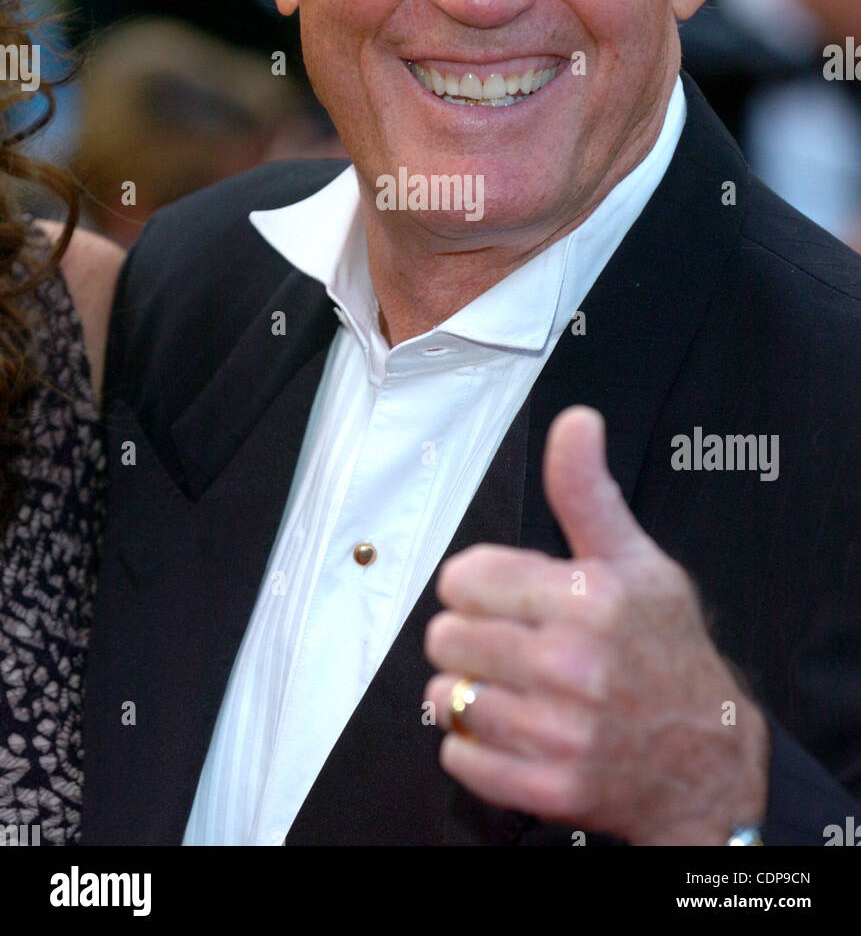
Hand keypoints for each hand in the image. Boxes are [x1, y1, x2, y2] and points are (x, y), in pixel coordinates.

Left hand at [424, 406, 768, 844]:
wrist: (708, 762)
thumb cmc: (667, 653)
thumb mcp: (637, 560)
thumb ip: (588, 491)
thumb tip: (575, 420)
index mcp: (588, 599)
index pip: (462, 578)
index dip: (476, 585)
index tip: (501, 596)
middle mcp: (572, 665)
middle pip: (444, 637)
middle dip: (468, 637)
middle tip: (508, 644)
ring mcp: (558, 732)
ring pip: (446, 697)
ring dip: (469, 693)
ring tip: (513, 689)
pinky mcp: (545, 788)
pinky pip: (458, 756)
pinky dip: (475, 746)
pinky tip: (516, 730)